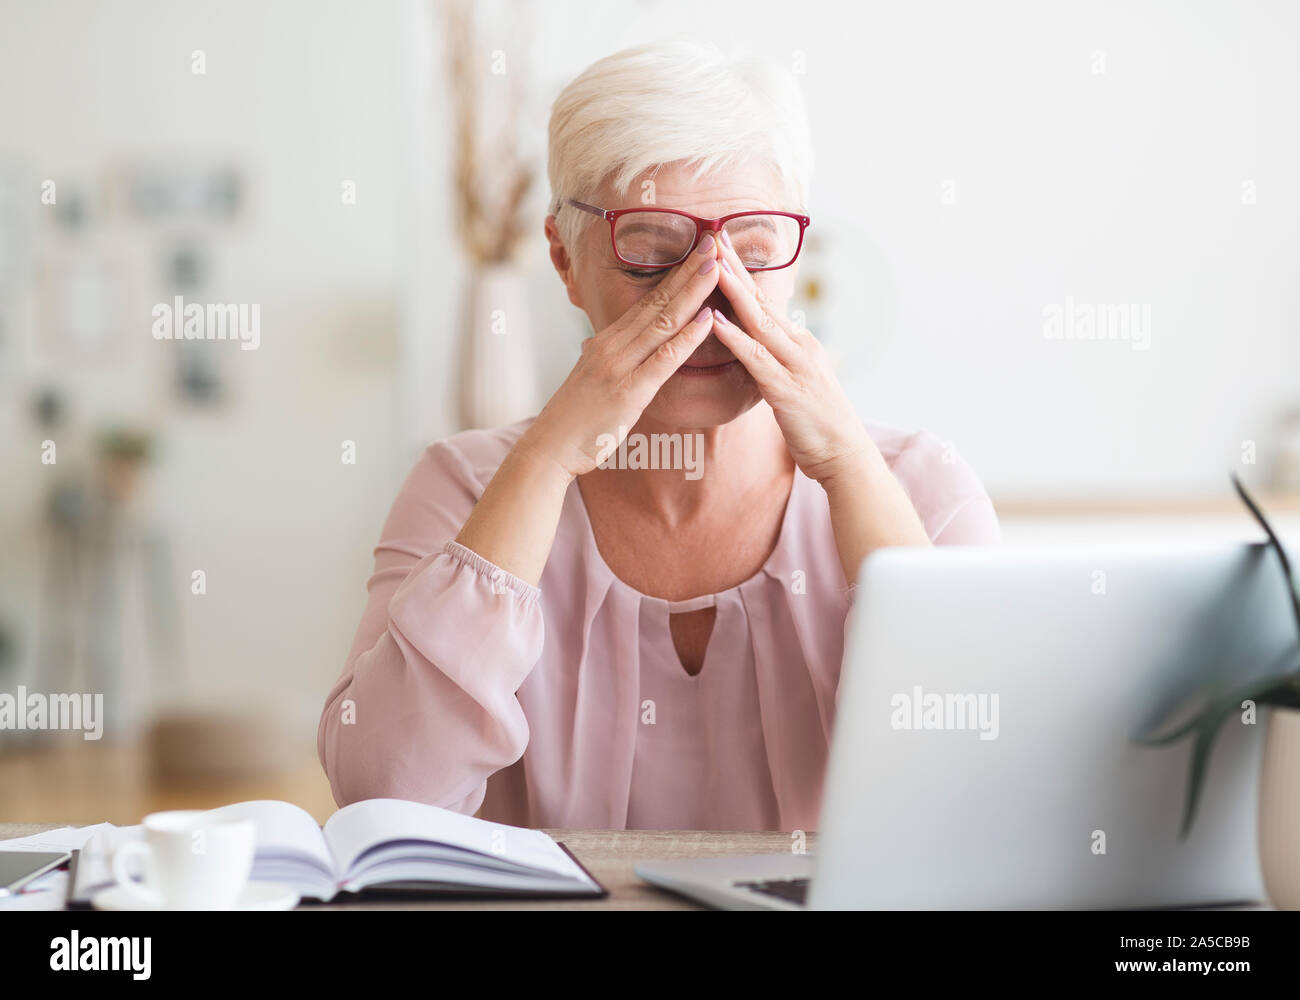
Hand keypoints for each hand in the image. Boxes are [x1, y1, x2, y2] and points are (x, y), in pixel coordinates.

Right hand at [520, 236, 721, 479]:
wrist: (548, 448)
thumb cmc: (572, 420)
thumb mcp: (588, 379)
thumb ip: (599, 358)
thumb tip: (596, 344)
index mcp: (607, 341)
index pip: (648, 300)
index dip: (676, 274)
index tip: (698, 252)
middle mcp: (613, 345)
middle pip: (658, 300)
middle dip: (689, 270)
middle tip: (714, 239)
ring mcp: (620, 366)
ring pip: (663, 321)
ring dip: (692, 292)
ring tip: (717, 265)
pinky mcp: (629, 391)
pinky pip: (664, 359)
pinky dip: (688, 337)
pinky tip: (708, 318)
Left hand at [709, 230, 873, 484]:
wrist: (845, 455)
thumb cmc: (818, 425)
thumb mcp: (797, 382)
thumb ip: (778, 361)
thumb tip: (760, 344)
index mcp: (798, 344)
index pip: (763, 302)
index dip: (741, 274)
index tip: (720, 247)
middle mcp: (798, 347)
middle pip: (759, 301)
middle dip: (734, 268)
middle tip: (712, 236)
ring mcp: (794, 366)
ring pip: (758, 322)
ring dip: (732, 292)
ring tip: (709, 266)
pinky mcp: (787, 390)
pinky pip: (756, 360)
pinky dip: (735, 339)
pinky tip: (715, 322)